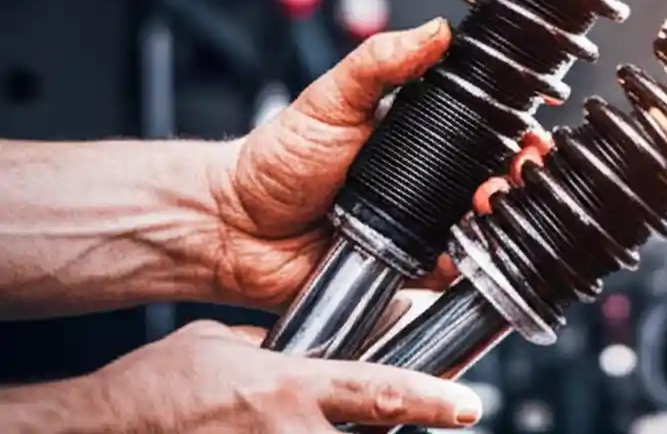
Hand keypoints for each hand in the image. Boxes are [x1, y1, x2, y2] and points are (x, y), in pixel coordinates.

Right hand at [10, 320, 483, 431]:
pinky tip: (278, 431)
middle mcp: (287, 432)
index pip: (377, 392)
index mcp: (287, 386)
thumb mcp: (222, 343)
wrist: (97, 429)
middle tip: (418, 420)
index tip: (469, 406)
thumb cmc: (153, 388)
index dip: (429, 399)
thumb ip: (273, 345)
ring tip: (308, 420)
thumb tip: (303, 345)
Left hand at [207, 19, 551, 309]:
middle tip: (514, 169)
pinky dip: (469, 261)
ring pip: (483, 224)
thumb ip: (381, 63)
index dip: (516, 129)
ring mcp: (421, 226)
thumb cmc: (274, 162)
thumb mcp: (331, 98)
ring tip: (484, 202)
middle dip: (519, 173)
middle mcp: (426, 182)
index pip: (485, 129)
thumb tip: (436, 30)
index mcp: (418, 137)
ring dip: (498, 214)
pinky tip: (467, 244)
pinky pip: (454, 270)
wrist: (234, 230)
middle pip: (496, 178)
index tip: (534, 125)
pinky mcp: (410, 268)